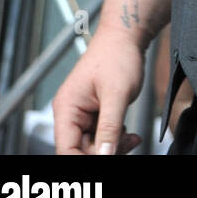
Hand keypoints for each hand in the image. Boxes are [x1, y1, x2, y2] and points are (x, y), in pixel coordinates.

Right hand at [52, 31, 144, 154]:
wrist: (126, 37)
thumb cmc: (118, 55)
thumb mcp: (117, 94)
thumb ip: (109, 127)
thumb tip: (104, 156)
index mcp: (66, 108)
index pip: (66, 150)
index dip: (85, 160)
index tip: (107, 159)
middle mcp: (69, 113)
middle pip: (80, 151)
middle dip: (104, 152)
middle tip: (127, 144)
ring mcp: (81, 114)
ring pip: (92, 146)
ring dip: (112, 147)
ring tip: (130, 136)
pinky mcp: (94, 114)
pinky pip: (101, 136)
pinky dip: (115, 139)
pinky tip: (128, 133)